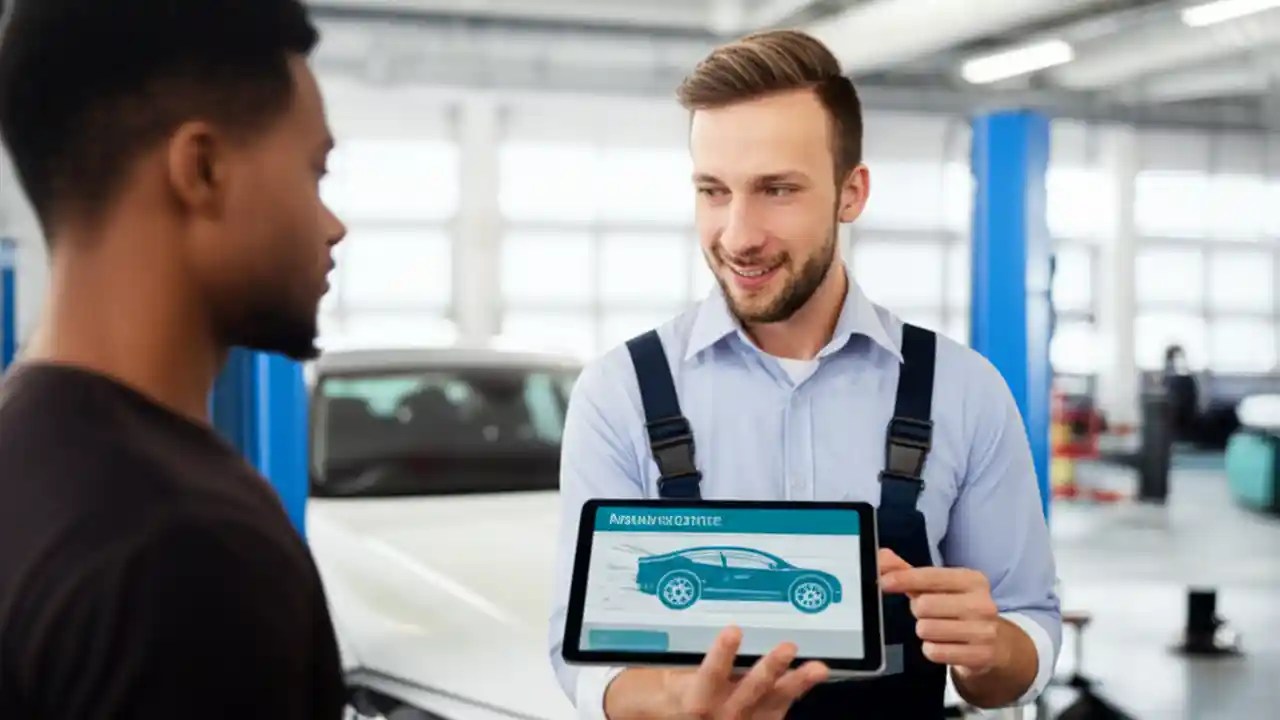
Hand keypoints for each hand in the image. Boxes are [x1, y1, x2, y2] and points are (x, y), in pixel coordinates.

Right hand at [604, 626, 828, 719]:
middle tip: (788, 647)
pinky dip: (799, 690)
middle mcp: (722, 712)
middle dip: (770, 670)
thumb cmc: (683, 696)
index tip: (734, 631)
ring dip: (796, 683)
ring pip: (773, 703)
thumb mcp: (674, 680)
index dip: (722, 654)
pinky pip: (781, 710)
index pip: (710, 674)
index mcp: (697, 697)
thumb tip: (693, 625)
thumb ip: (688, 662)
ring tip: (817, 667)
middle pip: (750, 690)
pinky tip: (815, 673)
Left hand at [878, 549, 1004, 679]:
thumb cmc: (960, 609)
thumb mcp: (940, 587)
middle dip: (918, 610)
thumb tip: (882, 557)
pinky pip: (934, 652)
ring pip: (926, 629)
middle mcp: (982, 604)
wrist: (996, 644)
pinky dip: (932, 649)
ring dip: (924, 630)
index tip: (884, 581)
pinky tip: (944, 644)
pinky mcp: (980, 655)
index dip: (903, 578)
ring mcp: (983, 631)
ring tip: (938, 628)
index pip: (930, 576)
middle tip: (929, 612)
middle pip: (923, 605)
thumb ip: (909, 572)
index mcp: (973, 580)